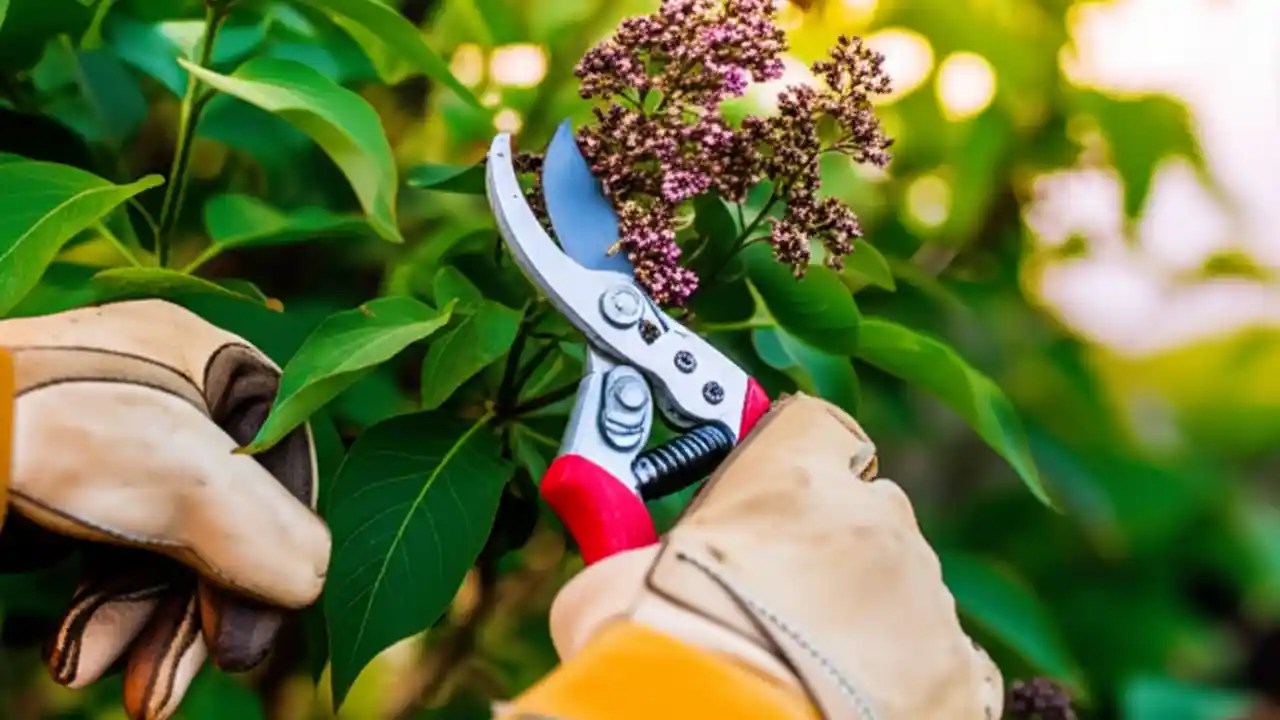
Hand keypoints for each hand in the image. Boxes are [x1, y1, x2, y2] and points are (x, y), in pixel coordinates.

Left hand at [0, 300, 329, 719]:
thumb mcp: (192, 486)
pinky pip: (110, 551)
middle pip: (223, 521)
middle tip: (170, 689)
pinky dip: (104, 610)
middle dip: (195, 617)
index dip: (274, 564)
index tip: (241, 644)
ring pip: (163, 546)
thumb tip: (311, 583)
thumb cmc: (59, 434)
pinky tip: (80, 659)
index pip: (284, 472)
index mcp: (212, 361)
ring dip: (147, 627)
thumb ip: (276, 537)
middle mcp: (168, 394)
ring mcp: (110, 437)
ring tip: (126, 695)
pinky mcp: (61, 480)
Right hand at [548, 393, 1002, 719]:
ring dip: (869, 613)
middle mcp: (877, 519)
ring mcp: (926, 600)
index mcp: (795, 473)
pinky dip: (914, 677)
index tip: (772, 496)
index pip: (818, 427)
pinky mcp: (960, 680)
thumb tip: (630, 565)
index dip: (797, 462)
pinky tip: (861, 701)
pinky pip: (950, 662)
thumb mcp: (614, 577)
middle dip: (832, 547)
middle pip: (870, 509)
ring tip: (810, 665)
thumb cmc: (649, 652)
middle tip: (778, 601)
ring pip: (908, 587)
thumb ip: (640, 546)